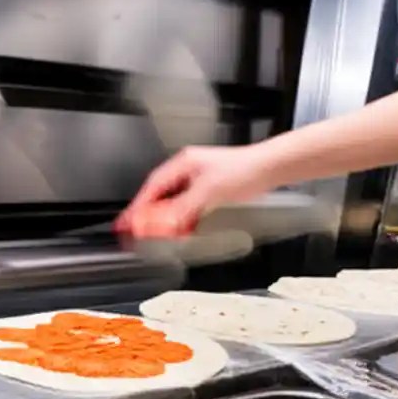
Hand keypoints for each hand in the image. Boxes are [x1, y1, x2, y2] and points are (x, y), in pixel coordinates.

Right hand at [115, 145, 278, 236]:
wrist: (269, 169)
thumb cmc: (244, 169)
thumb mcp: (208, 192)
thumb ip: (184, 208)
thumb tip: (165, 223)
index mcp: (183, 164)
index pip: (152, 187)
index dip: (138, 206)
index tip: (128, 221)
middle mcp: (189, 171)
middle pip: (160, 196)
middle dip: (148, 214)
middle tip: (135, 230)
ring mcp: (199, 181)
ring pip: (174, 203)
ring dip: (165, 219)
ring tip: (155, 234)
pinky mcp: (210, 191)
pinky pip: (188, 208)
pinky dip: (181, 220)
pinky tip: (181, 230)